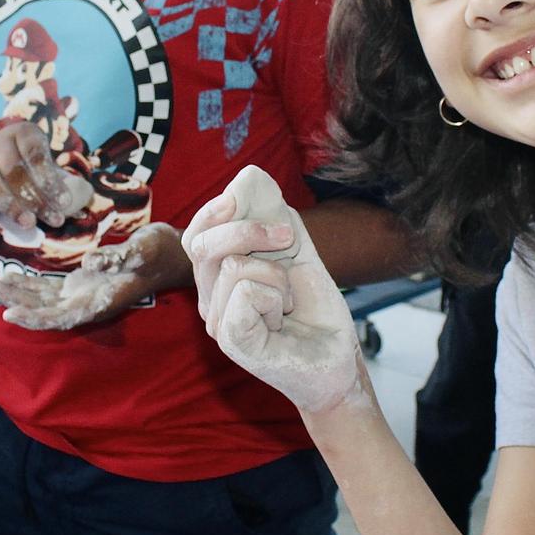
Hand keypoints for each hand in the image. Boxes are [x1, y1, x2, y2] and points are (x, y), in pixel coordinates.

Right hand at [0, 122, 91, 236]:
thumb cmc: (26, 166)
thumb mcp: (43, 164)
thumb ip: (59, 179)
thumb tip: (85, 197)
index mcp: (22, 133)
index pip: (34, 153)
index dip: (49, 178)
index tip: (64, 202)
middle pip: (12, 169)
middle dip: (33, 197)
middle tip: (52, 220)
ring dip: (8, 205)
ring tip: (28, 225)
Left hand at [0, 222, 182, 330]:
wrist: (173, 254)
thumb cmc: (162, 252)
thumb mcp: (145, 250)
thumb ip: (118, 258)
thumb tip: (90, 263)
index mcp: (100, 302)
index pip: (61, 317)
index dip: (35, 318)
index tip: (9, 315)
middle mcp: (86, 304)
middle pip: (41, 309)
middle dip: (11, 303)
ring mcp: (80, 294)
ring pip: (39, 299)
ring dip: (11, 294)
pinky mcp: (79, 284)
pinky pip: (46, 288)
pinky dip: (25, 284)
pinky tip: (6, 278)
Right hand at [181, 171, 366, 415]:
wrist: (338, 356)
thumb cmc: (314, 310)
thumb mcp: (297, 252)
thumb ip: (274, 217)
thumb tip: (249, 178)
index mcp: (218, 277)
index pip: (197, 235)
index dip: (214, 211)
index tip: (239, 196)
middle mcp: (209, 299)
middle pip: (203, 244)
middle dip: (247, 230)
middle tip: (287, 238)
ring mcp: (216, 322)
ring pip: (232, 266)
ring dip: (276, 275)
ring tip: (287, 300)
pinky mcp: (230, 340)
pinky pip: (246, 291)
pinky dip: (275, 297)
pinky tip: (282, 318)